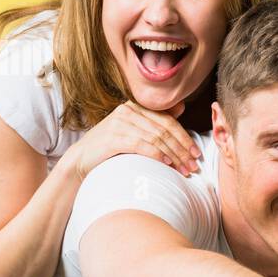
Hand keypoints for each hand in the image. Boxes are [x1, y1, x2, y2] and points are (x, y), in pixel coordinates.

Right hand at [70, 100, 200, 178]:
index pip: (167, 121)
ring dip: (173, 155)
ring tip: (184, 169)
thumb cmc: (110, 149)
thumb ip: (155, 120)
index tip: (196, 153)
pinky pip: (142, 145)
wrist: (81, 160)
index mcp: (135, 107)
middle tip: (193, 165)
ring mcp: (120, 122)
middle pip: (164, 130)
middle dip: (182, 149)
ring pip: (156, 138)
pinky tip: (167, 164)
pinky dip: (157, 154)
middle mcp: (128, 111)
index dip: (184, 137)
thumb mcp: (134, 132)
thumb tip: (181, 108)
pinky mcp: (114, 137)